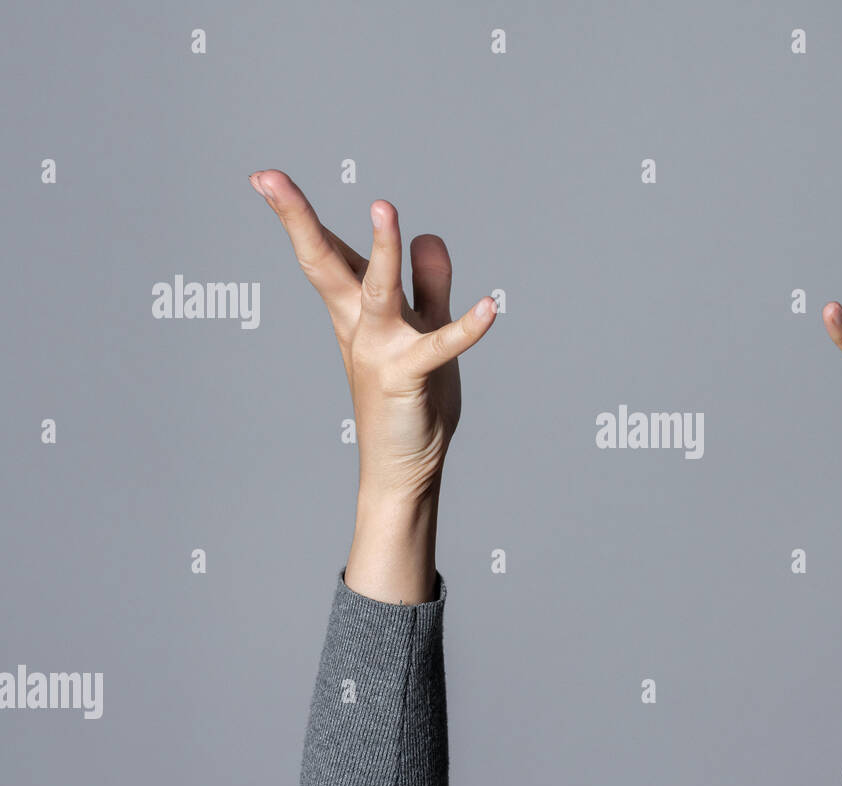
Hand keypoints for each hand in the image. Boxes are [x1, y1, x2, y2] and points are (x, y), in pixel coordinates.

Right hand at [250, 169, 496, 602]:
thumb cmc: (411, 398)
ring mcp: (382, 349)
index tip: (266, 176)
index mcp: (358, 312)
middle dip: (298, 219)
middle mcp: (361, 325)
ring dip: (383, 249)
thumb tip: (428, 236)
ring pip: (380, 290)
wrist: (403, 466)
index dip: (298, 215)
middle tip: (269, 178)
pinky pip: (440, 345)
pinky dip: (466, 328)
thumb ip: (431, 284)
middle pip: (327, 262)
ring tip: (385, 208)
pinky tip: (489, 309)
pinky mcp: (410, 375)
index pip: (328, 253)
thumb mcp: (425, 328)